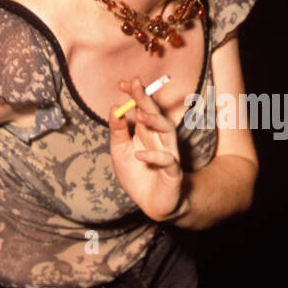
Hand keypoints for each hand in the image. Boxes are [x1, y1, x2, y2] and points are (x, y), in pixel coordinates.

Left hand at [108, 76, 183, 220]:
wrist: (151, 204)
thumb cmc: (136, 174)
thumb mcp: (120, 151)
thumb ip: (118, 131)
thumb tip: (114, 108)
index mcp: (145, 132)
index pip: (142, 108)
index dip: (134, 95)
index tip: (122, 83)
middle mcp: (158, 139)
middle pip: (155, 114)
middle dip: (145, 99)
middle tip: (136, 85)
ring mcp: (168, 153)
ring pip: (167, 131)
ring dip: (154, 121)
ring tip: (139, 114)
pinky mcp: (173, 172)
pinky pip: (168, 160)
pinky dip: (154, 157)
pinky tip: (139, 155)